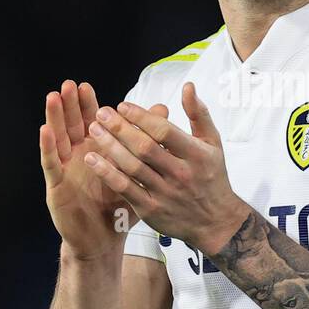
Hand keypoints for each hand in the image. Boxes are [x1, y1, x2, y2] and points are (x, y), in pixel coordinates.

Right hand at [39, 79, 167, 259]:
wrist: (104, 240)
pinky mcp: (56, 186)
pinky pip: (51, 163)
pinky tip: (45, 130)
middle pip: (72, 125)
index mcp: (96, 150)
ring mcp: (66, 169)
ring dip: (55, 118)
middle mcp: (78, 156)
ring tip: (54, 97)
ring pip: (59, 138)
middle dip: (70, 106)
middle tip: (70, 85)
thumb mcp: (134, 172)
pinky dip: (48, 146)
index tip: (87, 87)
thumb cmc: (118, 206)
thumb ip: (147, 140)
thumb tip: (163, 111)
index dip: (87, 105)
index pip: (90, 122)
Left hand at [82, 81, 249, 255]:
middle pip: (145, 148)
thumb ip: (198, 113)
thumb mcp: (212, 143)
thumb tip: (187, 87)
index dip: (141, 116)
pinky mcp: (151, 210)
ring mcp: (165, 194)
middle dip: (120, 128)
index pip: (164, 131)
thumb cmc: (211, 177)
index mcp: (195, 155)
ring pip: (132, 167)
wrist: (215, 221)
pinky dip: (107, 173)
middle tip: (101, 113)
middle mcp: (180, 174)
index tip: (123, 106)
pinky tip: (93, 159)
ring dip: (110, 147)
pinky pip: (125, 189)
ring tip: (94, 130)